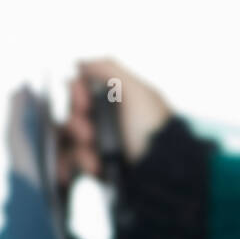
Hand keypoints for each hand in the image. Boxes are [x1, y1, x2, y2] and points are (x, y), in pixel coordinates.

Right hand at [59, 59, 171, 183]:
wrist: (164, 174)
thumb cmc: (154, 130)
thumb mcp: (136, 91)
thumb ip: (108, 69)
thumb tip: (80, 64)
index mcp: (120, 100)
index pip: (84, 90)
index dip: (77, 93)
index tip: (83, 102)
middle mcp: (111, 122)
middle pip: (75, 116)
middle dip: (77, 123)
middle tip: (88, 132)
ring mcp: (107, 147)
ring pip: (74, 141)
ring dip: (79, 145)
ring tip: (93, 152)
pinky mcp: (103, 171)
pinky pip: (80, 164)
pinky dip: (83, 163)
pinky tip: (94, 166)